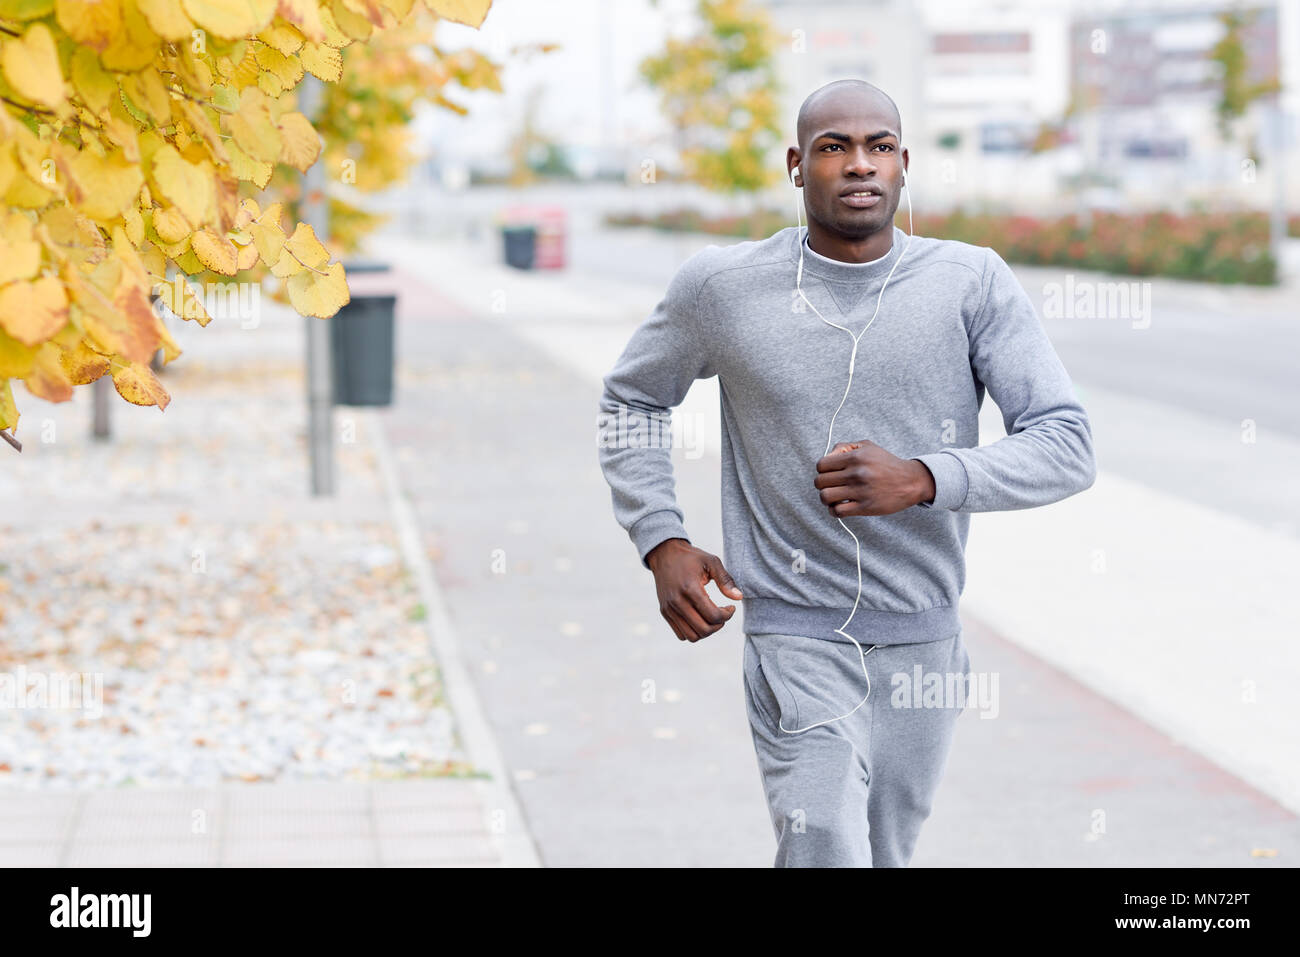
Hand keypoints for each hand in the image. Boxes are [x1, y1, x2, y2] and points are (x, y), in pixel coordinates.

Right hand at [645, 538, 742, 641]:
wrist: (664, 555)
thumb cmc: (690, 557)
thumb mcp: (711, 562)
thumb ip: (726, 580)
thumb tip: (739, 597)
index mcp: (690, 588)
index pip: (713, 616)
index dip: (727, 615)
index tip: (731, 607)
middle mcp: (677, 602)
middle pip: (704, 630)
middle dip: (719, 625)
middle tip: (722, 614)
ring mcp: (669, 609)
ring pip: (692, 637)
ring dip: (706, 631)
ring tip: (711, 617)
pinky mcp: (665, 612)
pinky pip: (681, 634)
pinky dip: (694, 632)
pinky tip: (700, 618)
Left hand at [814, 440, 934, 516]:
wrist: (911, 481)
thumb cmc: (887, 464)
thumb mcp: (867, 447)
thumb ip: (845, 447)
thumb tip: (828, 456)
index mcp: (855, 457)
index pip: (821, 465)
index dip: (822, 470)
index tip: (830, 474)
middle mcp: (856, 473)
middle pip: (820, 482)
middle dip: (823, 485)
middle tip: (832, 486)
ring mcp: (860, 491)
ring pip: (825, 497)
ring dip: (827, 499)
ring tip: (835, 497)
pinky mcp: (865, 507)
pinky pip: (837, 511)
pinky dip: (834, 510)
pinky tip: (841, 506)